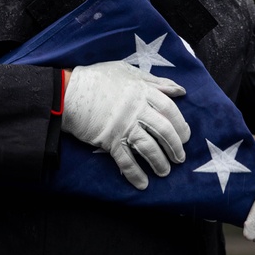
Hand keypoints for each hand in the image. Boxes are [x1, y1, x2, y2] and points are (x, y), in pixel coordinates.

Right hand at [62, 61, 190, 189]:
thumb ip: (154, 80)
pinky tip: (142, 184)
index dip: (181, 124)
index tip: (185, 136)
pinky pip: (125, 160)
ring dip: (159, 162)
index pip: (170, 109)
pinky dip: (135, 174)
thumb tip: (180, 90)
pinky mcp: (109, 140)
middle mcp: (136, 109)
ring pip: (149, 148)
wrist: (68, 92)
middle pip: (164, 131)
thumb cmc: (97, 78)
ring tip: (165, 172)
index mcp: (142, 91)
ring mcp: (123, 126)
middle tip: (180, 158)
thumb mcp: (127, 71)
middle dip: (175, 147)